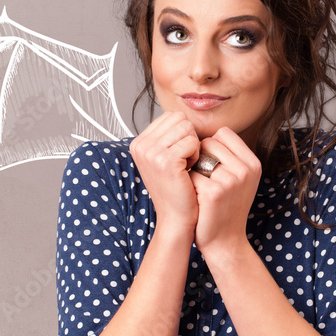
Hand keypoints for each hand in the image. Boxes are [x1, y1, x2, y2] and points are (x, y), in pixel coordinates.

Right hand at [129, 111, 200, 236]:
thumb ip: (166, 137)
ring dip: (194, 146)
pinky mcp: (166, 160)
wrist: (175, 218)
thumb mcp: (163, 159)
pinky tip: (190, 171)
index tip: (179, 156)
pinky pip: (193, 142)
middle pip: (179, 118)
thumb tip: (181, 117)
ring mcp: (151, 152)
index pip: (171, 116)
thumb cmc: (175, 190)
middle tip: (185, 161)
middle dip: (189, 137)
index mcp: (139, 143)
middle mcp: (141, 145)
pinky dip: (197, 155)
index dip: (182, 133)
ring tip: (187, 166)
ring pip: (187, 128)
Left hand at [189, 127, 261, 255]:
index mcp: (253, 163)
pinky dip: (187, 186)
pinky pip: (190, 175)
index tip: (211, 166)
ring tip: (202, 190)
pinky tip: (196, 200)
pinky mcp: (214, 192)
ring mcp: (231, 180)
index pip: (224, 133)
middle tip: (205, 181)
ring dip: (193, 172)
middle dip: (200, 158)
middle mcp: (246, 169)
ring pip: (198, 157)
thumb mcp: (238, 178)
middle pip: (209, 142)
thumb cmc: (226, 207)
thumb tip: (201, 129)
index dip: (211, 147)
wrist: (225, 242)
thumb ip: (228, 154)